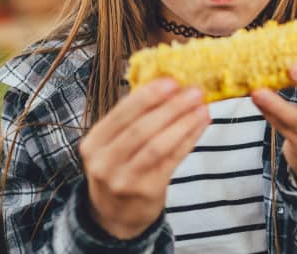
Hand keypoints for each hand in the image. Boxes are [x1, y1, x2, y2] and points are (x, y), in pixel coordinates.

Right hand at [79, 79, 210, 238]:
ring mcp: (124, 180)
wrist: (114, 216)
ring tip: (202, 107)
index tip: (171, 80)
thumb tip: (168, 84)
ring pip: (158, 146)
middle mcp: (104, 162)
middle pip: (140, 129)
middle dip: (170, 107)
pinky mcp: (147, 191)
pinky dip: (188, 140)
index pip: (121, 114)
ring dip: (184, 123)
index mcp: (94, 143)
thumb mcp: (112, 145)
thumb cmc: (120, 168)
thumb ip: (132, 119)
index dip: (147, 96)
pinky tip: (201, 125)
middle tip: (194, 91)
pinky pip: (172, 160)